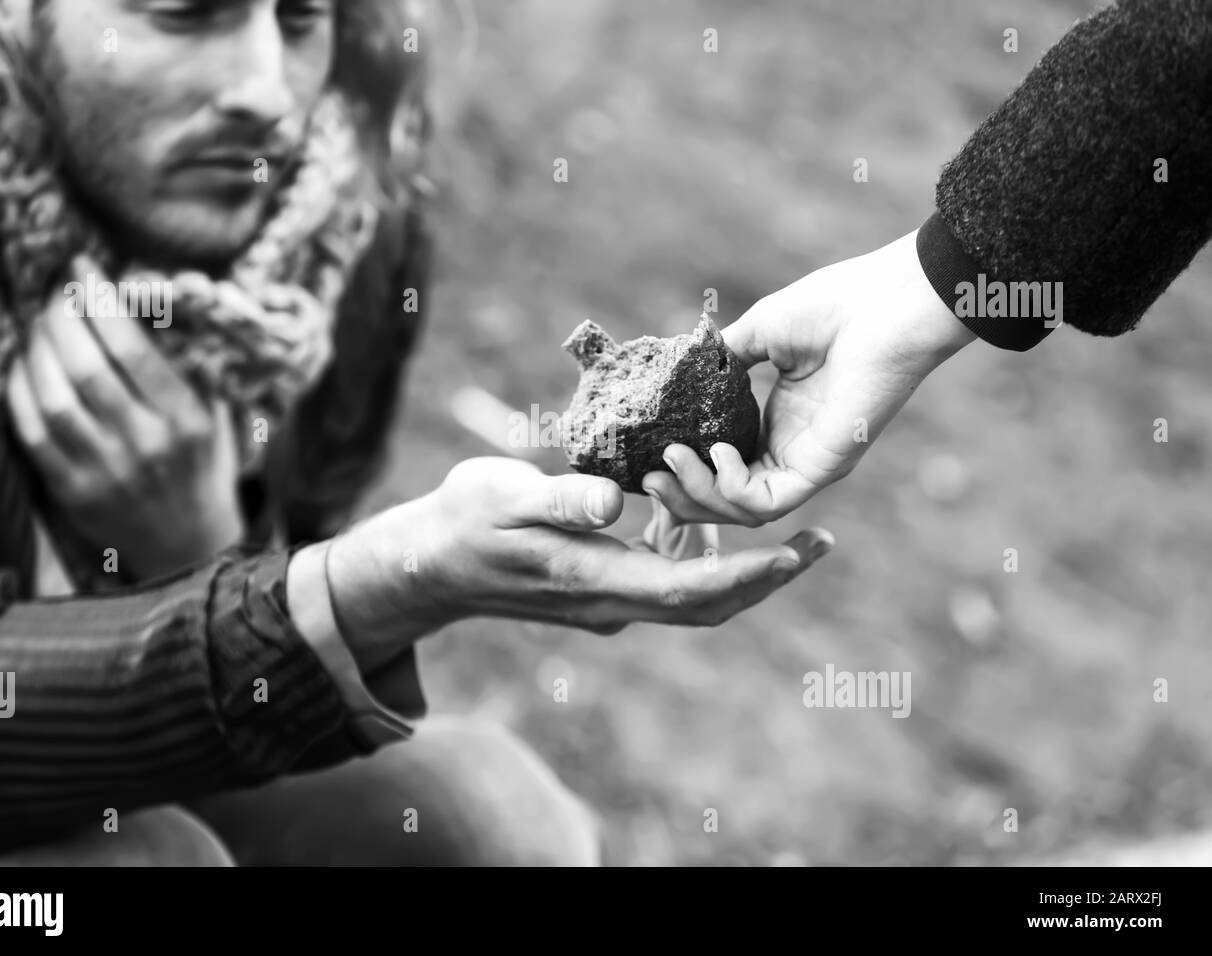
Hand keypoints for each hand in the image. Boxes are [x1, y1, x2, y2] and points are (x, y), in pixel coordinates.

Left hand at [6, 258, 244, 580]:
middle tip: (58, 295)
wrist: (191, 543)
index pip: (133, 350)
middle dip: (63, 318)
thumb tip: (153, 294)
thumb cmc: (204, 464)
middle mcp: (146, 446)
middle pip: (87, 367)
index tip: (85, 270)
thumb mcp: (216, 413)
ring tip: (41, 327)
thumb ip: (192, 361)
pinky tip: (25, 367)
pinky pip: (32, 433)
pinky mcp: (74, 492)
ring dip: (37, 351)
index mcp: (187, 420)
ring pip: (53, 398)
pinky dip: (20, 392)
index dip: (100, 302)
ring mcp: (107, 472)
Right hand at [294, 458, 832, 671]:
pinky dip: (701, 556)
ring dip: (739, 566)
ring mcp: (608, 601)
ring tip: (777, 527)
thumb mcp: (503, 497)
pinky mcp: (603, 588)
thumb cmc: (464, 522)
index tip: (797, 553)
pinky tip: (703, 514)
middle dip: (767, 577)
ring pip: (692, 596)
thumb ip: (560, 499)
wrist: (431, 565)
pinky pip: (667, 580)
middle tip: (822, 543)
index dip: (747, 574)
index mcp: (593, 578)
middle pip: (707, 602)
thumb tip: (615, 502)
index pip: (687, 588)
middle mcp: (610, 602)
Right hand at [643, 230, 977, 524]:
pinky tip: (714, 455)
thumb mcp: (760, 332)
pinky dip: (732, 488)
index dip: (684, 469)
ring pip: (742, 511)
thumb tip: (677, 372)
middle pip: (726, 501)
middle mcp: (792, 451)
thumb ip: (721, 361)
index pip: (722, 468)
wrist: (888, 302)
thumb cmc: (836, 307)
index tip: (646, 453)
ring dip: (699, 494)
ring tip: (673, 459)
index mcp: (779, 423)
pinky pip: (768, 502)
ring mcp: (808, 464)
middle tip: (649, 477)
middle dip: (682, 496)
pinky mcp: (823, 469)